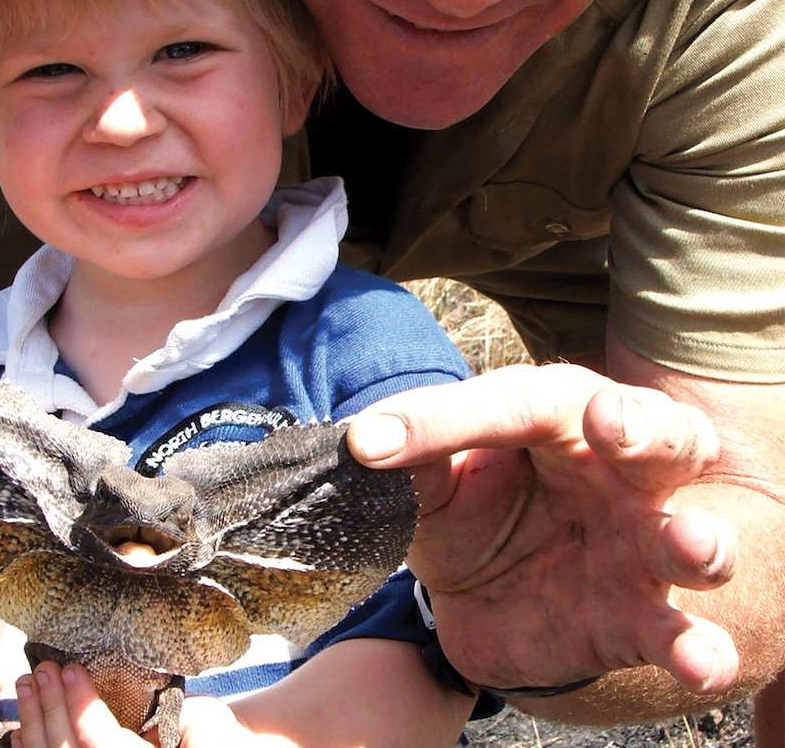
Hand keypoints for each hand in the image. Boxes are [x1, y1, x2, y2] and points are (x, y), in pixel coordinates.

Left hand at [14, 663, 244, 747]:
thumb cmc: (218, 738)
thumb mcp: (202, 722)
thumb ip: (161, 716)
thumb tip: (125, 702)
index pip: (104, 744)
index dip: (82, 706)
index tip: (71, 669)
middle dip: (52, 711)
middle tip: (41, 671)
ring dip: (37, 726)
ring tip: (29, 687)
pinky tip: (20, 732)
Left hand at [346, 364, 738, 697]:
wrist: (494, 597)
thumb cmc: (475, 510)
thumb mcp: (438, 483)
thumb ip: (416, 458)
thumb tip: (364, 441)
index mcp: (555, 416)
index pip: (510, 404)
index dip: (446, 417)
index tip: (375, 440)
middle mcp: (613, 469)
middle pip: (652, 435)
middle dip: (639, 427)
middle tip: (610, 425)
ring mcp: (635, 545)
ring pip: (685, 535)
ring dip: (694, 540)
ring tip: (692, 544)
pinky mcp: (639, 619)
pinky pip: (680, 634)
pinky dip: (698, 650)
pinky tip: (700, 661)